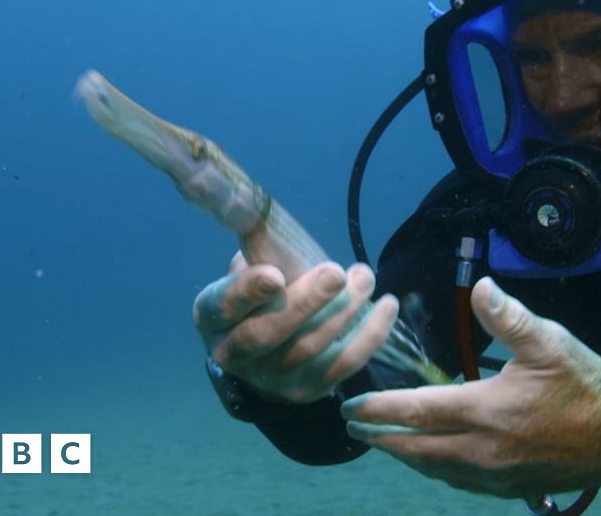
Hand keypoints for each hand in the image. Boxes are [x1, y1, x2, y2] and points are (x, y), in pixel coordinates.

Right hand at [194, 251, 398, 402]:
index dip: (249, 291)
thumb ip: (258, 247)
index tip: (275, 275)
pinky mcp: (308, 391)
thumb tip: (261, 210)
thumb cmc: (259, 297)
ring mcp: (272, 379)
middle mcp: (234, 354)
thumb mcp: (249, 268)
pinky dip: (370, 335)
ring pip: (309, 348)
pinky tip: (387, 305)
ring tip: (365, 277)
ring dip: (344, 311)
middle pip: (268, 333)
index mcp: (213, 317)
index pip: (225, 306)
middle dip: (306, 302)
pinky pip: (343, 365)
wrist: (264, 354)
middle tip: (335, 272)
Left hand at [341, 277, 600, 498]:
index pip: (419, 411)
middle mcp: (483, 449)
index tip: (351, 407)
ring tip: (385, 441)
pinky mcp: (506, 488)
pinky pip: (458, 483)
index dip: (380, 409)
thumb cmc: (584, 385)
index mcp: (487, 410)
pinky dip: (435, 469)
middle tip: (355, 428)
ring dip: (405, 456)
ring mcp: (494, 474)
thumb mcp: (551, 342)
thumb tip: (479, 287)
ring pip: (435, 468)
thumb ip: (510, 318)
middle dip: (382, 438)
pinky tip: (430, 460)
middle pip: (417, 448)